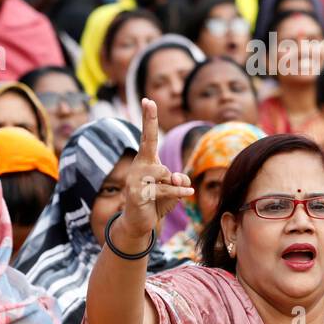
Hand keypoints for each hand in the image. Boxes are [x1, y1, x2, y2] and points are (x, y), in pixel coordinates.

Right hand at [115, 99, 194, 242]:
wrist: (139, 223)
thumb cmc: (157, 201)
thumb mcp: (174, 188)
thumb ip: (180, 179)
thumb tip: (174, 176)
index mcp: (146, 161)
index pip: (148, 137)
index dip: (149, 119)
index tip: (148, 101)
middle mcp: (139, 166)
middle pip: (148, 141)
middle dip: (149, 120)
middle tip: (148, 100)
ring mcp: (135, 179)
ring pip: (164, 173)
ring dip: (173, 185)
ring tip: (163, 196)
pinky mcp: (137, 193)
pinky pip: (165, 188)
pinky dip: (179, 191)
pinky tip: (188, 192)